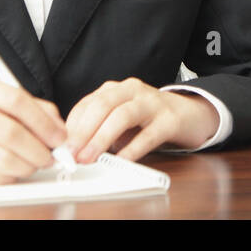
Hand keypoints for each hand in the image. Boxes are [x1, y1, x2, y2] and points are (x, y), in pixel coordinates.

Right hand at [0, 70, 67, 183]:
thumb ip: (32, 106)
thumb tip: (59, 129)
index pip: (17, 101)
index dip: (44, 123)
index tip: (59, 137)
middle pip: (11, 134)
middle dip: (39, 150)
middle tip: (50, 156)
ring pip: (2, 160)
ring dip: (27, 166)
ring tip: (34, 163)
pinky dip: (9, 178)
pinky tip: (14, 171)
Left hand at [65, 78, 219, 163]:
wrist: (189, 114)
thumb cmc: (149, 118)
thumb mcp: (120, 118)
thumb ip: (99, 128)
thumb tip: (75, 148)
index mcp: (116, 89)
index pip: (87, 103)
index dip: (71, 125)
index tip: (60, 146)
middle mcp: (132, 90)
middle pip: (102, 106)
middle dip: (83, 131)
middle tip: (71, 153)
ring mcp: (152, 103)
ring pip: (122, 116)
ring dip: (102, 138)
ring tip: (89, 157)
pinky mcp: (170, 120)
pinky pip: (148, 135)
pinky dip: (132, 149)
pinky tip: (120, 161)